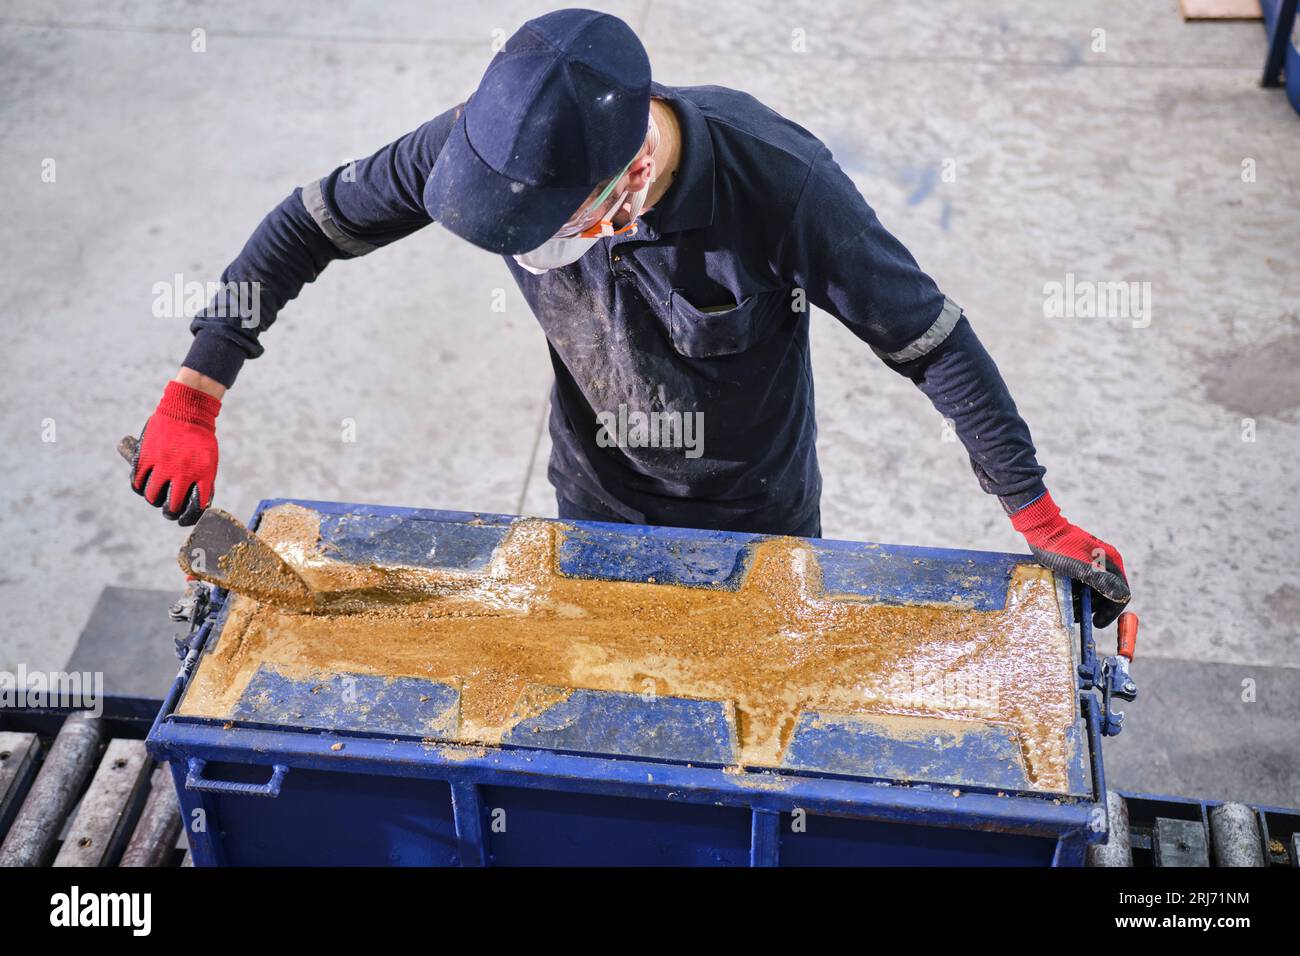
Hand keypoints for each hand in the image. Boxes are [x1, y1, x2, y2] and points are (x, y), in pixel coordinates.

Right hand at [130, 380, 220, 525]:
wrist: (187, 409)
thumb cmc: (200, 436)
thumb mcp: (208, 460)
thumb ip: (200, 480)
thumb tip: (193, 501)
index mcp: (202, 476)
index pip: (195, 508)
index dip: (188, 518)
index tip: (184, 519)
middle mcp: (182, 474)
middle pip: (171, 507)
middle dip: (170, 512)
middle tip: (168, 510)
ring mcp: (163, 466)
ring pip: (152, 497)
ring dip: (154, 500)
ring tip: (156, 497)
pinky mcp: (146, 458)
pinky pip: (137, 482)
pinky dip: (139, 487)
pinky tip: (143, 486)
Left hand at [1010, 491, 1129, 626]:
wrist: (1040, 528)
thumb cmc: (1060, 548)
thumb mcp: (1081, 567)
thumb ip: (1102, 582)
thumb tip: (1122, 596)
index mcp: (1111, 562)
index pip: (1121, 593)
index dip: (1111, 611)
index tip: (1097, 624)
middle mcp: (1105, 562)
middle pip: (1106, 593)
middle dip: (1093, 607)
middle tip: (1076, 616)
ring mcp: (1092, 562)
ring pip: (1092, 589)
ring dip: (1082, 601)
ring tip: (1067, 608)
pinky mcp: (1078, 562)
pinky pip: (1081, 582)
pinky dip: (1075, 592)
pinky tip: (1063, 596)